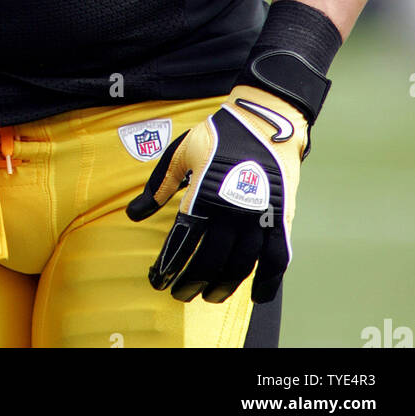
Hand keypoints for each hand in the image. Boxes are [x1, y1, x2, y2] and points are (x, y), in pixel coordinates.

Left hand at [126, 87, 307, 303]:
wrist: (265, 119)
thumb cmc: (220, 133)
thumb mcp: (183, 152)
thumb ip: (160, 184)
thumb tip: (133, 213)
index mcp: (205, 193)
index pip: (184, 239)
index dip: (170, 263)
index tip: (158, 278)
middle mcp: (233, 209)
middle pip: (210, 259)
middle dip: (192, 281)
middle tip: (180, 294)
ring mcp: (259, 216)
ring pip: (241, 265)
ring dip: (223, 286)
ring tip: (209, 296)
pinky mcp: (281, 218)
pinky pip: (277, 258)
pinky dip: (268, 281)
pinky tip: (256, 295)